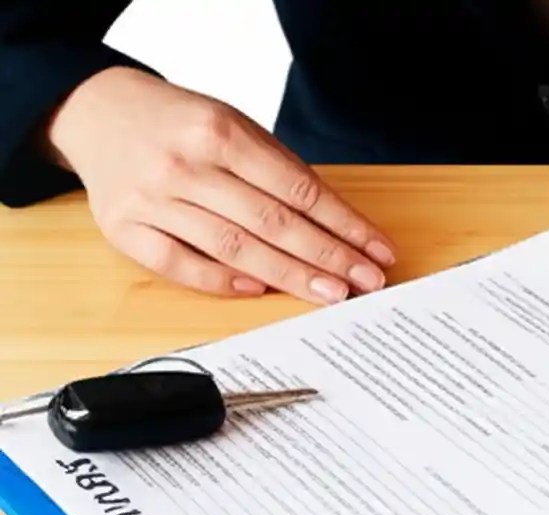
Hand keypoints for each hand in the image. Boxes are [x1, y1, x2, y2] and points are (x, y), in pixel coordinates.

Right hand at [45, 67, 394, 303]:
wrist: (96, 112)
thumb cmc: (179, 123)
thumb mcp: (232, 125)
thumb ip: (277, 170)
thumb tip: (335, 226)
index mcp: (219, 132)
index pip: (298, 190)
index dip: (344, 225)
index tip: (377, 251)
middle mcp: (184, 166)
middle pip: (272, 224)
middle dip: (327, 258)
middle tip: (366, 282)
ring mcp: (150, 199)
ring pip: (233, 249)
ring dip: (289, 277)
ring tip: (330, 294)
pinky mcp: (123, 228)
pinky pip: (179, 265)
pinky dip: (221, 282)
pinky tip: (258, 292)